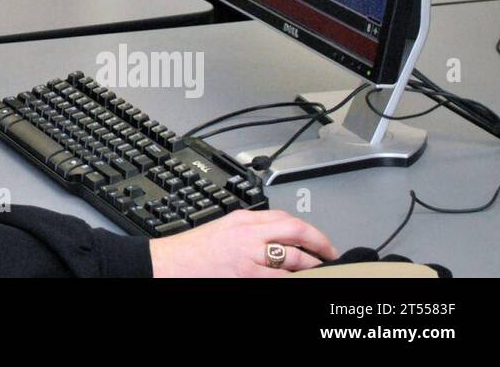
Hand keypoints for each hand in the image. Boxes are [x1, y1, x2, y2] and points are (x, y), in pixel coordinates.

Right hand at [148, 209, 338, 277]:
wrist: (168, 265)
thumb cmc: (190, 252)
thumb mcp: (221, 231)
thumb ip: (247, 231)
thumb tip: (275, 240)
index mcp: (241, 219)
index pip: (284, 217)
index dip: (308, 229)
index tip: (318, 240)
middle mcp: (248, 234)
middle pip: (294, 230)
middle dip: (319, 242)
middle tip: (331, 254)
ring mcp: (249, 256)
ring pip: (294, 257)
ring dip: (312, 266)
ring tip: (320, 272)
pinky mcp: (248, 276)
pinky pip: (281, 278)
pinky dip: (294, 279)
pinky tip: (301, 281)